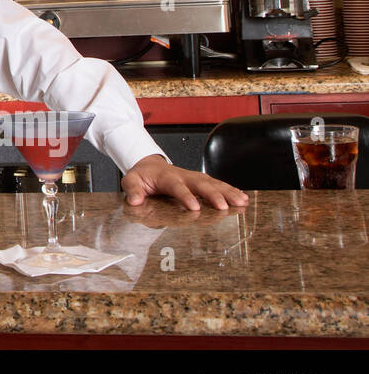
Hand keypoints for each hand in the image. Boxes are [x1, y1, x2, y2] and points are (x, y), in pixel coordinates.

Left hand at [122, 155, 248, 210]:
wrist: (149, 165)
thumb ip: (132, 190)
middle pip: (200, 184)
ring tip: (241, 202)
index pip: (177, 187)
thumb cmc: (142, 176)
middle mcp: (184, 175)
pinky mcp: (201, 181)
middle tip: (225, 206)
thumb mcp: (131, 180)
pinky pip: (218, 185)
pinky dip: (231, 190)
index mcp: (166, 177)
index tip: (194, 207)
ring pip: (213, 183)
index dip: (186, 196)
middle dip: (213, 194)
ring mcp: (194, 178)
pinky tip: (243, 198)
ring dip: (228, 192)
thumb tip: (135, 200)